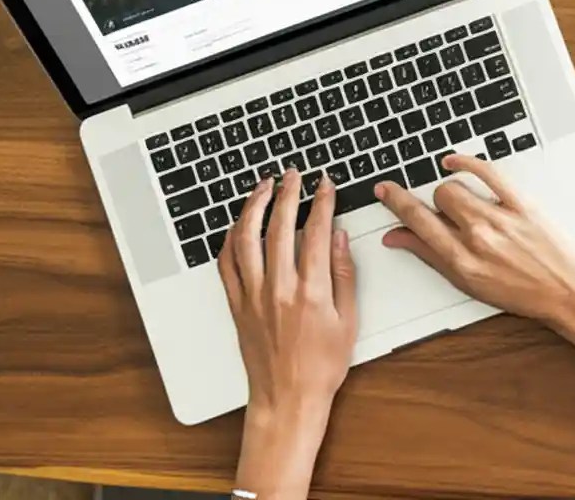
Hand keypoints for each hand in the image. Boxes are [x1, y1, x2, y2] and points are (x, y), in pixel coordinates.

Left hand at [216, 170, 356, 499]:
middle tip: (292, 175)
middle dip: (286, 194)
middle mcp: (278, 289)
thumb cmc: (321, 367)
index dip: (321, 202)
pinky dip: (231, 239)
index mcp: (310, 292)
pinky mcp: (236, 305)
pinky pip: (226, 264)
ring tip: (263, 187)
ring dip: (253, 207)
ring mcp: (252, 296)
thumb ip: (343, 276)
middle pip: (278, 227)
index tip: (324, 185)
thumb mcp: (348, 321)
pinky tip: (239, 225)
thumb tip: (338, 239)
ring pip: (245, 239)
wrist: (287, 399)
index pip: (315, 232)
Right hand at [374, 154, 574, 327]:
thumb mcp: (469, 284)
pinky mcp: (521, 204)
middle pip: (437, 200)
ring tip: (462, 205)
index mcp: (461, 262)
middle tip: (444, 214)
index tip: (384, 189)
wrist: (568, 291)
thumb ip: (430, 256)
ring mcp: (500, 218)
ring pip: (455, 187)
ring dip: (452, 191)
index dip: (395, 202)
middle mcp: (478, 238)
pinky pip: (487, 172)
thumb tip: (398, 238)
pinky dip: (466, 162)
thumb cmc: (523, 292)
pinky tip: (455, 162)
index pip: (417, 222)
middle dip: (434, 203)